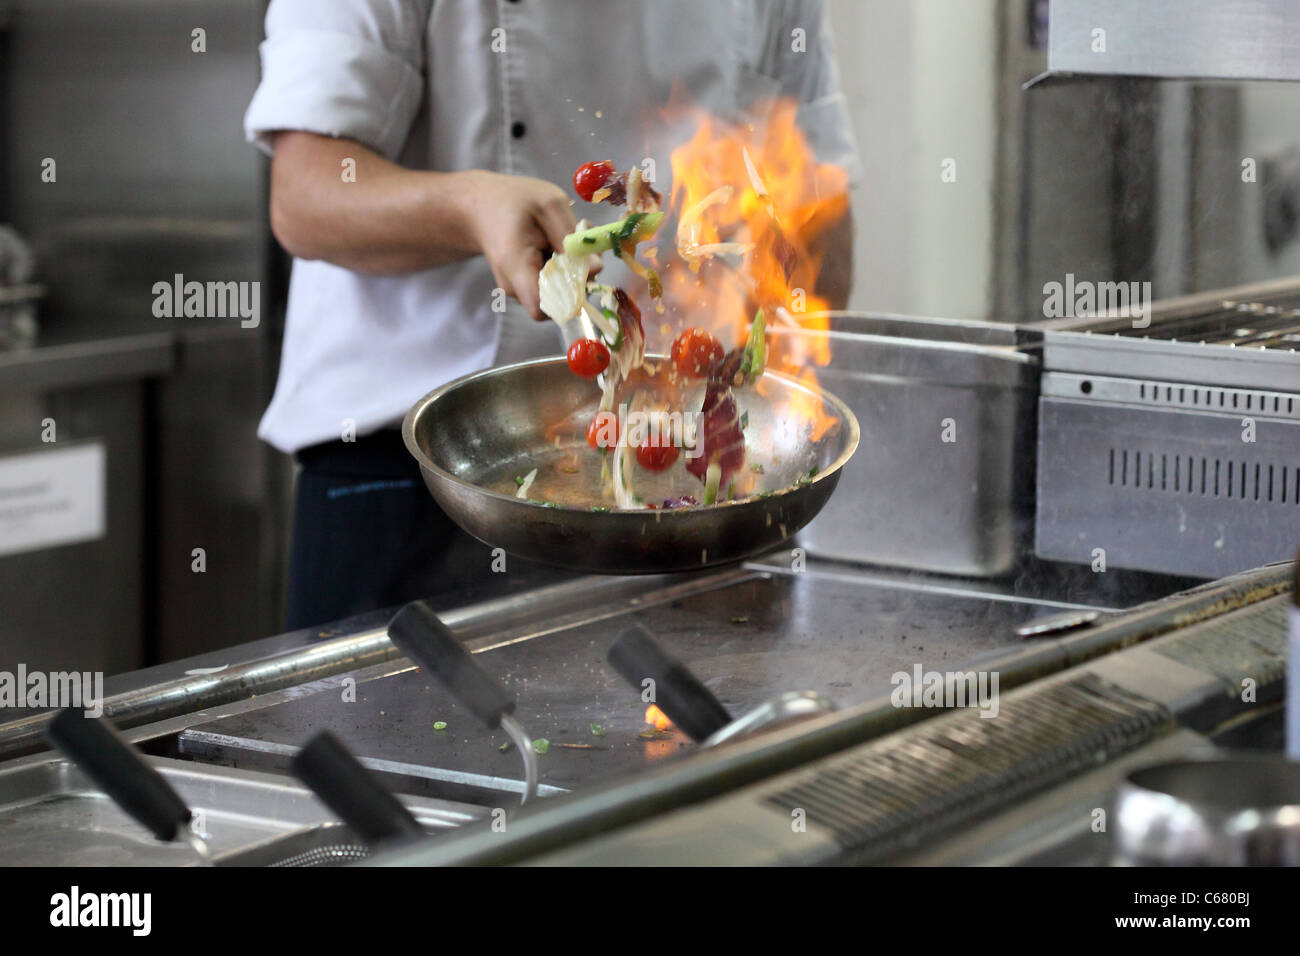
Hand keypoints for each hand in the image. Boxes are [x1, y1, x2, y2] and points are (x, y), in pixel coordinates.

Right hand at [460, 170, 598, 319]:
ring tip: (559, 238)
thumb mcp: (549, 204)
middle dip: (575, 277)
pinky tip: (552, 245)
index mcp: (515, 266)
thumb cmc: (513, 201)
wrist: (480, 207)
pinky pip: (551, 287)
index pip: (542, 308)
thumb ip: (571, 237)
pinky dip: (560, 270)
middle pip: (556, 301)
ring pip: (556, 294)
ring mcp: (517, 291)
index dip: (568, 296)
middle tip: (575, 241)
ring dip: (569, 270)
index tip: (580, 269)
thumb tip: (597, 269)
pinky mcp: (524, 288)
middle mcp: (513, 287)